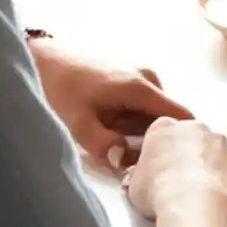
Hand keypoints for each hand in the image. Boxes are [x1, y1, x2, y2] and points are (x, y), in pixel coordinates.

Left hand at [29, 39, 192, 172]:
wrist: (42, 59)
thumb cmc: (60, 88)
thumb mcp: (78, 123)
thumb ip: (104, 146)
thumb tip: (127, 166)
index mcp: (142, 87)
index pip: (183, 116)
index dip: (185, 141)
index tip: (177, 163)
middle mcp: (149, 80)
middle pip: (169, 119)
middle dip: (157, 143)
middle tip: (138, 165)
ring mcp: (142, 77)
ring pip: (156, 115)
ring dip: (143, 135)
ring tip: (122, 150)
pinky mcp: (132, 80)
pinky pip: (144, 108)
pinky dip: (135, 124)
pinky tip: (115, 132)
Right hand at [124, 118, 226, 219]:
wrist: (191, 204)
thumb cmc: (157, 190)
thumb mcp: (134, 183)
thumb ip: (140, 173)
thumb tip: (140, 177)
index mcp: (164, 127)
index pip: (162, 131)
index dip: (163, 149)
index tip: (161, 167)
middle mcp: (196, 127)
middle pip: (193, 136)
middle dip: (190, 152)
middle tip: (182, 178)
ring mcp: (222, 143)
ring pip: (217, 150)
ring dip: (212, 164)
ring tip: (202, 190)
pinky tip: (218, 196)